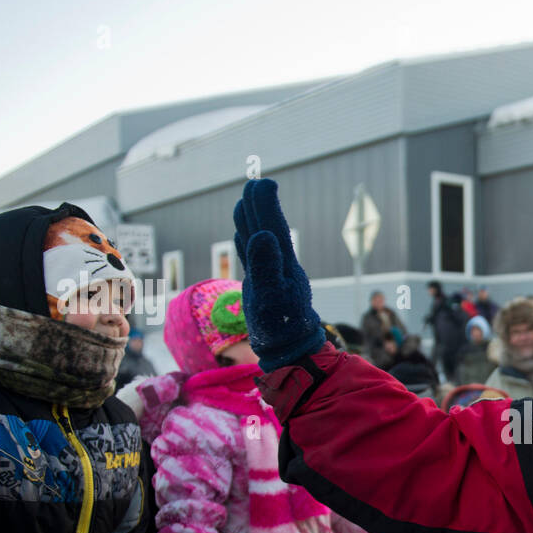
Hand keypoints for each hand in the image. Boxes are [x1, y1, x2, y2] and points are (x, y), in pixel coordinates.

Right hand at [232, 179, 325, 371]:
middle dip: (259, 206)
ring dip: (252, 220)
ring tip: (246, 200)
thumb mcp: (271, 296)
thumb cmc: (281, 327)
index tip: (265, 183)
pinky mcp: (263, 286)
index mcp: (282, 264)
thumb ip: (266, 265)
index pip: (273, 227)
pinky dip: (247, 243)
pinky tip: (244, 234)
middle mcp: (278, 265)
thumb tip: (262, 233)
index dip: (267, 205)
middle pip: (266, 228)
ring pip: (259, 241)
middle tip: (255, 182)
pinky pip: (254, 257)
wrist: (288, 350)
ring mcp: (271, 275)